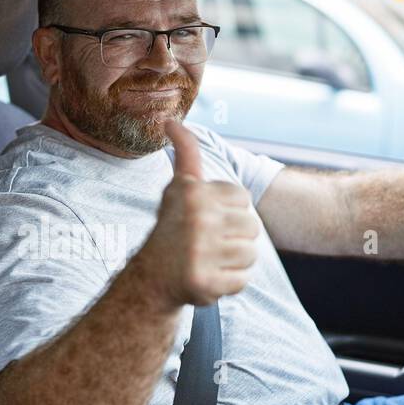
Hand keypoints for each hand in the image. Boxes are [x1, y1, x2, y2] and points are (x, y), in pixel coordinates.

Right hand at [134, 120, 259, 306]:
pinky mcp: (204, 282)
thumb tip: (171, 121)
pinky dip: (229, 283)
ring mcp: (200, 253)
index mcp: (194, 193)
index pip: (243, 198)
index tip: (206, 218)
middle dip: (234, 236)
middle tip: (207, 242)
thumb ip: (185, 154)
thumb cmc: (172, 227)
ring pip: (250, 254)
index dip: (229, 210)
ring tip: (209, 259)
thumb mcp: (177, 188)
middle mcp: (197, 220)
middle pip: (252, 227)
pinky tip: (209, 277)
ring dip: (234, 260)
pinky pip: (242, 280)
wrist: (151, 277)